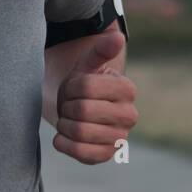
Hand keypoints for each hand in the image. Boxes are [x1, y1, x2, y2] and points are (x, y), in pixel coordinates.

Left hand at [53, 30, 137, 163]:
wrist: (82, 111)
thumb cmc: (84, 86)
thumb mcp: (89, 65)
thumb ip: (101, 50)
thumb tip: (118, 36)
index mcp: (127, 89)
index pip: (86, 86)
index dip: (71, 87)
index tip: (73, 88)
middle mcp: (130, 115)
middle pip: (82, 110)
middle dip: (66, 106)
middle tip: (68, 105)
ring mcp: (119, 137)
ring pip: (79, 132)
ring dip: (64, 124)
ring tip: (66, 119)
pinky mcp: (106, 155)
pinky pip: (80, 153)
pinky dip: (64, 144)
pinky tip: (62, 137)